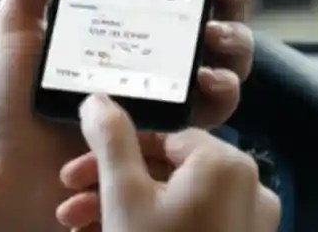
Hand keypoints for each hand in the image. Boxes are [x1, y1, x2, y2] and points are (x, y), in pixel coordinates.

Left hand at [0, 0, 256, 229]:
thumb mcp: (16, 23)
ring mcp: (172, 93)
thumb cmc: (11, 97)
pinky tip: (205, 81)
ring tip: (211, 38)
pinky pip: (218, 110)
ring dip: (235, 42)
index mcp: (130, 23)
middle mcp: (160, 55)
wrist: (10, 165)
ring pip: (232, 59)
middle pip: (220, 17)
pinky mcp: (175, 131)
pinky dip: (222, 91)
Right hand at [56, 96, 279, 231]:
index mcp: (226, 163)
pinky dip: (153, 227)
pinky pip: (192, 226)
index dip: (113, 149)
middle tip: (69, 206)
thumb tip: (98, 99)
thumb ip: (111, 141)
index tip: (73, 170)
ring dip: (122, 209)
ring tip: (77, 230)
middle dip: (110, 185)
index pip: (163, 135)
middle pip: (167, 170)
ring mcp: (247, 225)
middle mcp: (248, 187)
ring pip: (175, 201)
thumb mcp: (123, 197)